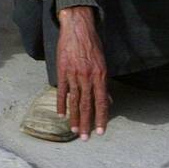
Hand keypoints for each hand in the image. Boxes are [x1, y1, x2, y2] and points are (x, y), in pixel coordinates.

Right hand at [55, 6, 109, 139]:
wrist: (78, 29)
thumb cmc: (93, 45)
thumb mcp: (103, 63)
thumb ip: (104, 83)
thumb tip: (107, 101)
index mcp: (100, 76)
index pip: (101, 102)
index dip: (101, 118)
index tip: (100, 132)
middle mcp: (87, 77)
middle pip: (87, 105)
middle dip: (87, 123)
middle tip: (86, 138)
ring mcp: (74, 75)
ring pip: (74, 101)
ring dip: (74, 118)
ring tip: (75, 131)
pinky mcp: (62, 71)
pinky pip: (62, 91)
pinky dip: (61, 104)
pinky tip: (61, 115)